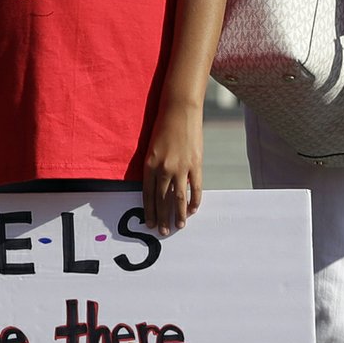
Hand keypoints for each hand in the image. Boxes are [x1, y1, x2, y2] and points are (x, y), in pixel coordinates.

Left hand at [138, 103, 204, 237]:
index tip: (150, 223)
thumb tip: (159, 187)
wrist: (180, 111)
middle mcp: (163, 169)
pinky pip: (195, 188)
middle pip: (162, 200)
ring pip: (178, 198)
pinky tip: (192, 210)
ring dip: (177, 214)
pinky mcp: (195, 164)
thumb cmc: (164, 127)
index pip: (148, 195)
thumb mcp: (152, 148)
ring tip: (178, 227)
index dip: (149, 211)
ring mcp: (180, 167)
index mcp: (149, 165)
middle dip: (162, 218)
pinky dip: (194, 201)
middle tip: (163, 232)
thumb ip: (154, 167)